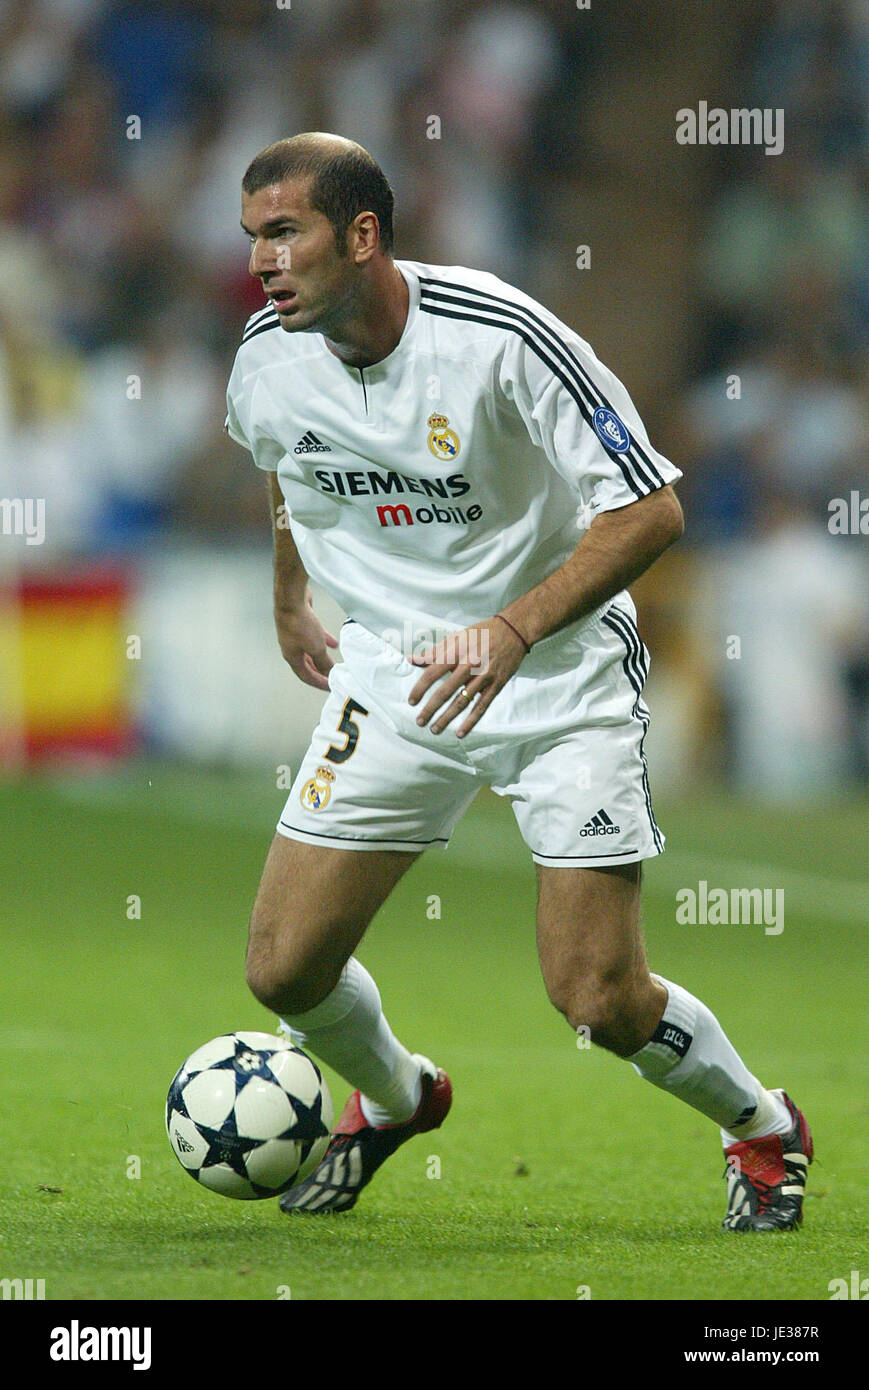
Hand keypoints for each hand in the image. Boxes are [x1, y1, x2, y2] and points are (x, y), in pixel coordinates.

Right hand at [274, 588, 337, 690]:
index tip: (329, 687)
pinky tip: (333, 642)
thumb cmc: (298, 624)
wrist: (292, 600)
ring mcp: (295, 635)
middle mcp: (291, 647)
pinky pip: (314, 636)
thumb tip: (329, 672)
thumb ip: (323, 661)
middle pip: (307, 664)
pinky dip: (323, 641)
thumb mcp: (316, 648)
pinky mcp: (302, 624)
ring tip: (333, 662)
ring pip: (310, 650)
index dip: (318, 682)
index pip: (305, 676)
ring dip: (322, 657)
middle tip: (331, 676)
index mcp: (292, 657)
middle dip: (320, 671)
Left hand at [408, 616, 527, 736]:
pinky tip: (460, 733)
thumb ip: (435, 651)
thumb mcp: (458, 637)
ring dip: (447, 718)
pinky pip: (481, 706)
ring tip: (434, 729)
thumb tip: (412, 659)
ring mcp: (484, 677)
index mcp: (457, 651)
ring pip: (462, 702)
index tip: (412, 701)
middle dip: (431, 708)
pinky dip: (471, 721)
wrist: (514, 631)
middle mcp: (469, 665)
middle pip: (445, 691)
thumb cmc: (482, 633)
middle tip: (420, 721)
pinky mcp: (496, 685)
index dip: (420, 688)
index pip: (433, 673)